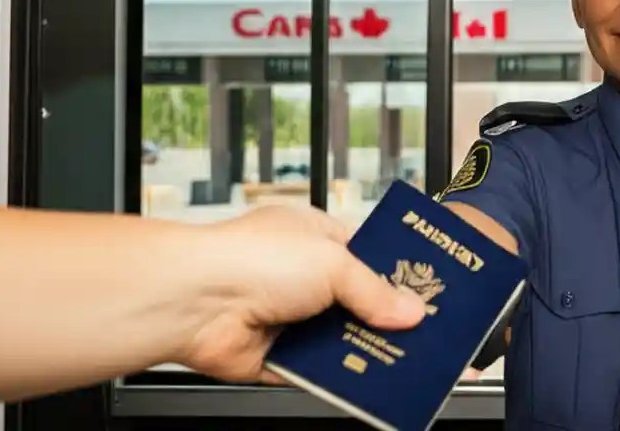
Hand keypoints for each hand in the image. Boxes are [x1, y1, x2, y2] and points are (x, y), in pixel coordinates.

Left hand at [175, 204, 426, 383]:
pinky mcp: (276, 357)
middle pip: (356, 301)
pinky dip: (337, 379)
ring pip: (339, 340)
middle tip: (422, 333)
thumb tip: (410, 311)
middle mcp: (299, 276)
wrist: (193, 301)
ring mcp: (287, 318)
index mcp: (312, 237)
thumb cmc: (250, 259)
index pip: (365, 254)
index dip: (395, 273)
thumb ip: (374, 291)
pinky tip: (365, 382)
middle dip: (384, 318)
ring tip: (404, 362)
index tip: (426, 291)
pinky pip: (316, 372)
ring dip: (363, 350)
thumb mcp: (332, 262)